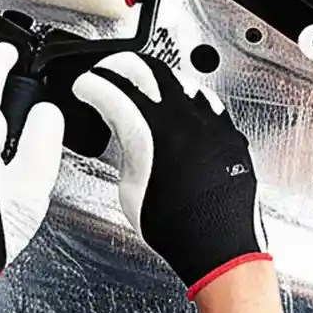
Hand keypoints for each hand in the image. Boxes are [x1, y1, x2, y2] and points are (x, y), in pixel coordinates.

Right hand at [72, 52, 268, 298]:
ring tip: (140, 85)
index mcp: (150, 130)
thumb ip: (127, 150)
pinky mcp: (228, 133)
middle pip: (146, 69)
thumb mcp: (131, 187)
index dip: (91, 85)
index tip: (84, 87)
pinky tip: (181, 105)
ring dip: (153, 78)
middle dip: (119, 66)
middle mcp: (184, 118)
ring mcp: (211, 122)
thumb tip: (125, 132)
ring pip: (179, 79)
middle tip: (107, 72)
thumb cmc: (176, 228)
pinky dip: (185, 97)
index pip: (111, 90)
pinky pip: (206, 100)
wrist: (220, 246)